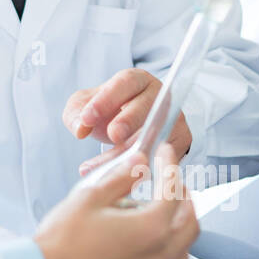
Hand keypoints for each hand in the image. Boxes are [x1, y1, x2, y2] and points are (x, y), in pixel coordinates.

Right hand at [34, 143, 198, 258]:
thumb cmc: (60, 244)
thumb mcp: (89, 198)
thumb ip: (120, 178)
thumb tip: (139, 163)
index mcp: (150, 229)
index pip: (173, 190)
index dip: (170, 166)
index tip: (164, 154)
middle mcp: (160, 258)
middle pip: (190, 223)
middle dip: (184, 200)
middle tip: (171, 185)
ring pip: (183, 253)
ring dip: (178, 231)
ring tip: (158, 218)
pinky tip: (145, 252)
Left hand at [64, 68, 191, 176]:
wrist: (125, 130)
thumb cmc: (105, 113)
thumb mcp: (84, 108)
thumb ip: (76, 114)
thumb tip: (80, 129)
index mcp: (136, 80)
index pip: (125, 82)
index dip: (107, 99)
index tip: (87, 118)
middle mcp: (160, 95)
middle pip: (147, 106)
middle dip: (129, 121)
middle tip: (112, 135)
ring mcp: (174, 116)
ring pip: (155, 134)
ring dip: (131, 152)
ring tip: (104, 169)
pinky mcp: (181, 140)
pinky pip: (165, 155)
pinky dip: (144, 168)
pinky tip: (122, 179)